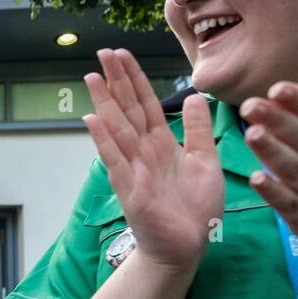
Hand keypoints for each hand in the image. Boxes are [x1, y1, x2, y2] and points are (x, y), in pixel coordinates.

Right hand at [82, 48, 223, 268]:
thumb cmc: (195, 208)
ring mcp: (134, 169)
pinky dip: (104, 140)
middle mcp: (144, 151)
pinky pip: (116, 160)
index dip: (135, 79)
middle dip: (116, 81)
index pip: (146, 103)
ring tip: (92, 77)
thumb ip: (199, 130)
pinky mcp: (130, 189)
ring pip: (118, 129)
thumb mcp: (205, 161)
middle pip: (128, 109)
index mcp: (162, 143)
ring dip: (105, 103)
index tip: (123, 54)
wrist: (188, 246)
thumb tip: (197, 96)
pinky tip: (92, 119)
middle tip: (102, 52)